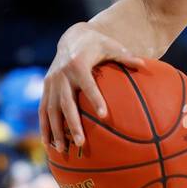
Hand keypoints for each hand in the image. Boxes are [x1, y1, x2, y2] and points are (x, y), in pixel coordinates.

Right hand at [41, 23, 145, 150]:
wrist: (73, 37)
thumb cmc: (98, 45)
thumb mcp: (112, 47)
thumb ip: (126, 57)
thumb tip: (143, 64)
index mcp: (78, 64)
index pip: (88, 85)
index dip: (95, 99)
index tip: (104, 116)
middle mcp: (61, 75)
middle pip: (66, 103)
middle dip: (72, 124)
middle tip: (80, 143)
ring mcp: (51, 82)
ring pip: (50, 110)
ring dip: (55, 131)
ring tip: (62, 150)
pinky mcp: (46, 88)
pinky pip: (43, 109)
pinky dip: (44, 126)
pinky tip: (47, 143)